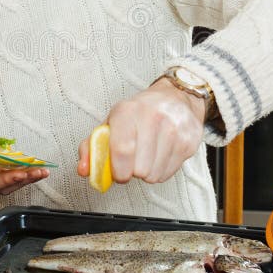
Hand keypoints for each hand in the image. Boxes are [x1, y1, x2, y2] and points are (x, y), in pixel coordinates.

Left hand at [76, 78, 204, 184]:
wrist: (175, 98)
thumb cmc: (138, 114)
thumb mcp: (112, 123)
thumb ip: (92, 147)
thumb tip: (84, 170)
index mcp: (128, 110)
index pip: (122, 149)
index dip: (118, 170)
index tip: (118, 174)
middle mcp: (153, 116)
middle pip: (139, 168)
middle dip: (132, 171)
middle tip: (132, 161)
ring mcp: (174, 129)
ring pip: (154, 174)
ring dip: (147, 172)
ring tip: (147, 155)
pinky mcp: (189, 140)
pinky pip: (168, 173)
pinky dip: (161, 170)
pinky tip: (160, 155)